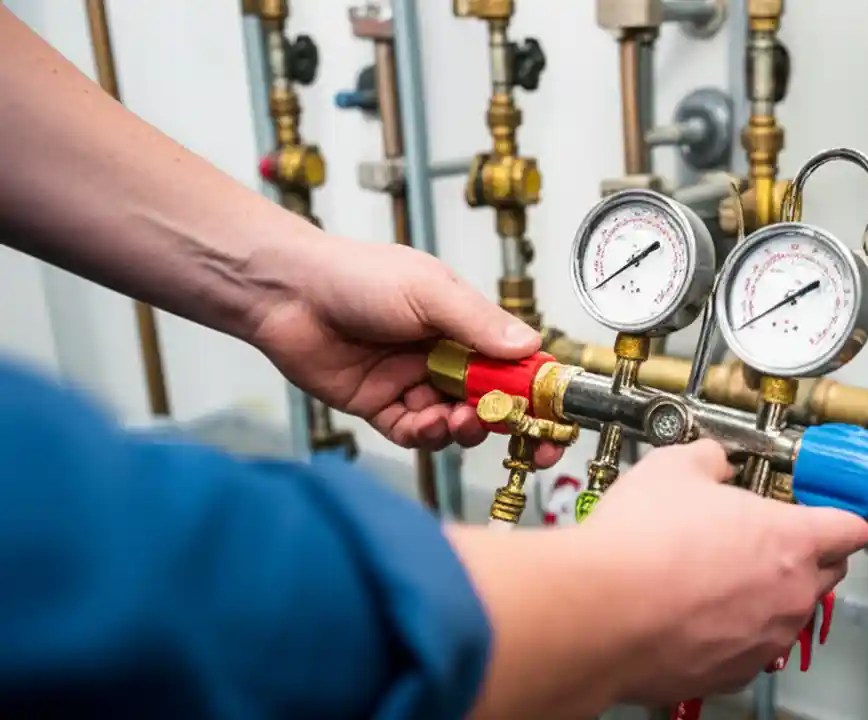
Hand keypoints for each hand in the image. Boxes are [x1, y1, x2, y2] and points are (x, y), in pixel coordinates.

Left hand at [249, 237, 559, 464]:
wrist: (287, 292)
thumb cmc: (357, 275)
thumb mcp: (430, 291)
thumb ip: (480, 323)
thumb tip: (530, 347)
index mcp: (464, 323)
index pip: (515, 362)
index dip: (539, 391)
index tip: (558, 414)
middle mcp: (443, 355)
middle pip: (492, 400)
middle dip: (512, 423)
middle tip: (529, 443)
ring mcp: (412, 383)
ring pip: (455, 421)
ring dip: (465, 428)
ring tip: (461, 421)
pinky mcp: (380, 407)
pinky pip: (413, 433)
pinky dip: (426, 434)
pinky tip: (426, 423)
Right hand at [582, 440, 867, 702]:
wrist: (600, 612)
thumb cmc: (640, 543)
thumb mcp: (674, 468)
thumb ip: (708, 460)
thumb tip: (712, 461)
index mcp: (792, 541)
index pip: (850, 528)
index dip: (837, 515)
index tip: (824, 512)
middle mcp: (790, 596)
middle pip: (826, 574)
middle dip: (803, 556)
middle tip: (758, 539)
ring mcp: (764, 641)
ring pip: (785, 616)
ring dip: (763, 598)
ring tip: (713, 578)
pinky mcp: (732, 675)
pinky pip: (747, 651)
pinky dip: (730, 635)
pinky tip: (692, 615)